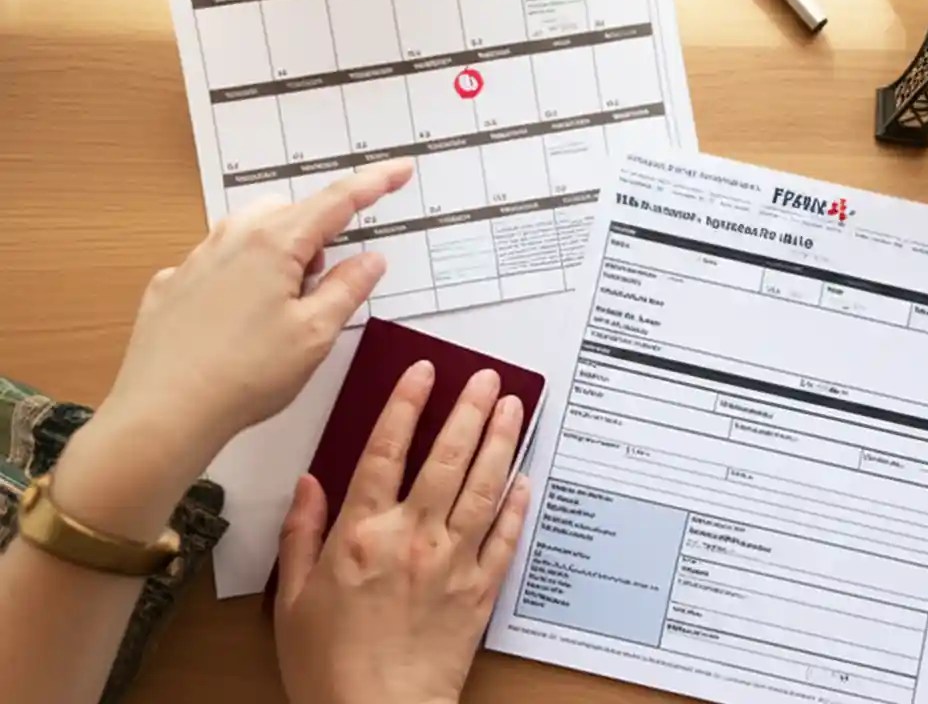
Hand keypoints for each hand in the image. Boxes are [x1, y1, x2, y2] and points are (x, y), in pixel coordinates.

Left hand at [103, 159, 412, 450]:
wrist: (164, 412)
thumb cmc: (245, 376)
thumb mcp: (315, 334)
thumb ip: (348, 289)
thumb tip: (371, 259)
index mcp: (274, 244)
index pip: (338, 201)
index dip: (375, 183)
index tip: (401, 169)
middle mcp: (231, 239)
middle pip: (291, 214)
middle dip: (318, 237)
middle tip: (325, 289)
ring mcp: (196, 260)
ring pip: (251, 234)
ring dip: (279, 255)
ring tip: (283, 310)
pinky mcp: (173, 287)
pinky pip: (218, 264)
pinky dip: (241, 279)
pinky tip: (239, 325)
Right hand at [274, 363, 532, 703]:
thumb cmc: (330, 666)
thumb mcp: (292, 597)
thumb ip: (301, 533)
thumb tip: (309, 484)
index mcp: (361, 533)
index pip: (386, 450)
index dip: (406, 404)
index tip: (424, 372)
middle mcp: (413, 536)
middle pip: (448, 457)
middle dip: (470, 409)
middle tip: (488, 378)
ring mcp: (453, 560)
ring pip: (484, 485)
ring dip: (502, 441)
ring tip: (515, 408)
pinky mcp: (480, 588)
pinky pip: (505, 535)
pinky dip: (517, 503)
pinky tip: (525, 476)